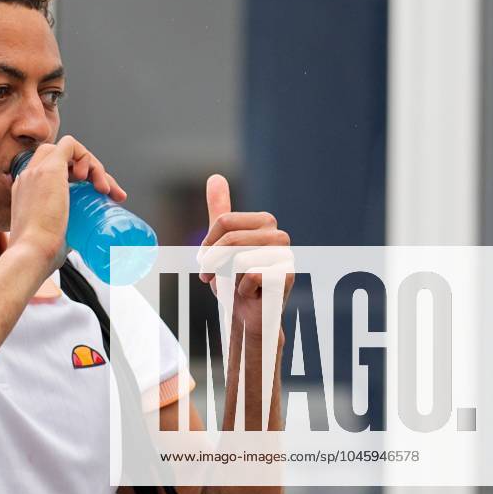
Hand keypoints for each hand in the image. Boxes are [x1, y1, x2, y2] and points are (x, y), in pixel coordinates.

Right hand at [7, 135, 125, 277]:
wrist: (31, 254)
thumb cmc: (40, 254)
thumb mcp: (55, 238)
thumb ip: (67, 231)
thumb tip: (85, 237)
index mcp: (26, 192)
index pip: (51, 171)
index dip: (75, 177)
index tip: (94, 195)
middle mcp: (28, 178)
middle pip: (62, 158)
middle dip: (89, 169)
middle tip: (107, 192)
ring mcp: (37, 171)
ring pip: (69, 151)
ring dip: (93, 165)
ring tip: (104, 190)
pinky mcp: (49, 169)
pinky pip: (71, 145)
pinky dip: (88, 157)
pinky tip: (96, 181)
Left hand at [197, 174, 293, 335]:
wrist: (246, 316)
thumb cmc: (233, 280)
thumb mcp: (220, 243)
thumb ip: (220, 211)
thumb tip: (215, 176)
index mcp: (264, 222)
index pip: (224, 221)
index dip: (208, 244)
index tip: (205, 261)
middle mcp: (279, 235)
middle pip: (231, 239)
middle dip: (214, 261)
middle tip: (212, 276)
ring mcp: (286, 256)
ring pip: (239, 259)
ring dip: (229, 277)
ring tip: (236, 285)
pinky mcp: (287, 276)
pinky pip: (249, 277)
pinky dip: (241, 290)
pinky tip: (251, 294)